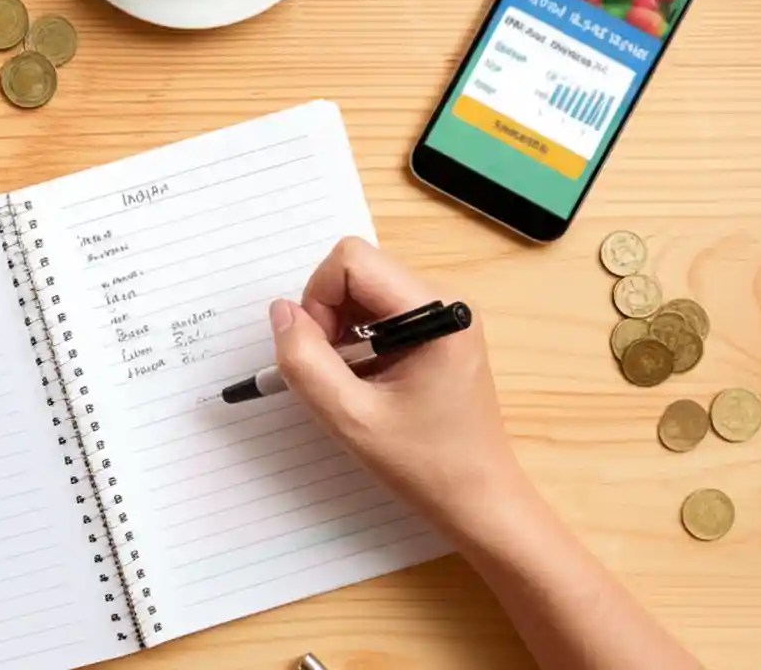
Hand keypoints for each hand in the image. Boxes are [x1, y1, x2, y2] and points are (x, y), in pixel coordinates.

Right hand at [269, 238, 524, 527]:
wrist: (479, 499)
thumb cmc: (424, 465)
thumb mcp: (351, 418)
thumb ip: (305, 361)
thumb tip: (281, 312)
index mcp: (436, 312)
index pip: (353, 260)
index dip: (318, 298)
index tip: (320, 354)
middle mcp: (445, 301)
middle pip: (358, 271)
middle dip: (328, 314)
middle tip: (332, 372)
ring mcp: (444, 315)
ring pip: (365, 289)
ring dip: (341, 328)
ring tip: (351, 381)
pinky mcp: (438, 332)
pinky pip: (381, 310)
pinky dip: (357, 338)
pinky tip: (367, 380)